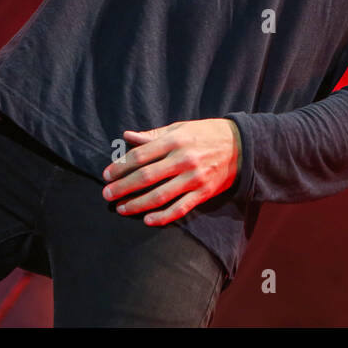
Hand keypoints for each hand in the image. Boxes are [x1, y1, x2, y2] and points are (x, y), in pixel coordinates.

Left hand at [101, 119, 241, 225]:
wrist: (241, 145)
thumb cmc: (205, 133)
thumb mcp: (179, 128)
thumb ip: (153, 135)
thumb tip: (128, 136)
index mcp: (174, 141)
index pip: (140, 155)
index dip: (121, 166)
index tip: (107, 175)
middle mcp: (183, 160)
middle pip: (146, 177)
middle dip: (123, 187)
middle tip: (107, 195)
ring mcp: (193, 178)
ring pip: (160, 195)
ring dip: (138, 204)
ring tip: (122, 208)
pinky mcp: (203, 193)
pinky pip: (180, 208)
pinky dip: (163, 216)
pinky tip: (148, 220)